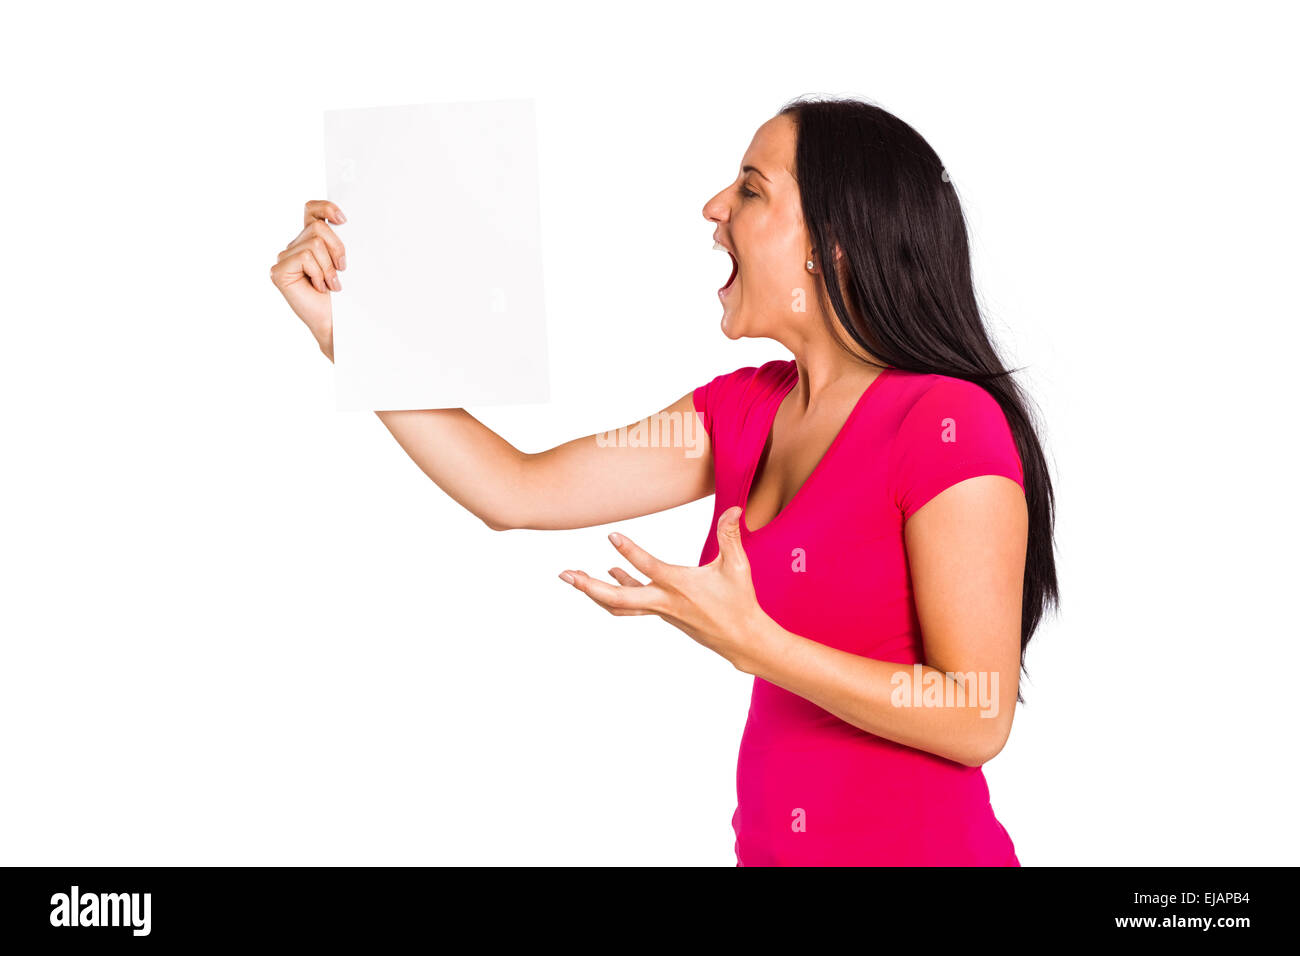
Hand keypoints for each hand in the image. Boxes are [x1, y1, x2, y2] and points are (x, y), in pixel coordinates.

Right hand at [269, 200, 346, 360]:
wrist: (336, 323)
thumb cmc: (342, 297)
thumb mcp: (343, 263)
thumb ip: (337, 241)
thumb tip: (342, 220)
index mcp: (309, 241)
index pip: (311, 211)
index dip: (326, 208)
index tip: (343, 219)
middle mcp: (294, 247)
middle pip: (318, 227)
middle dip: (338, 248)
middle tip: (342, 270)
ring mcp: (284, 258)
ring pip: (315, 243)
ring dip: (329, 267)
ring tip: (331, 284)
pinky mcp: (279, 271)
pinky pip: (305, 257)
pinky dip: (319, 273)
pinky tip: (318, 288)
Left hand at [558, 506, 769, 671]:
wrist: (741, 639)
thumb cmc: (739, 602)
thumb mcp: (737, 567)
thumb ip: (730, 536)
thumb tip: (734, 509)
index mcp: (679, 586)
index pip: (648, 567)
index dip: (629, 552)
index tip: (611, 535)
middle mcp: (663, 601)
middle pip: (617, 598)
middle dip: (589, 586)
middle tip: (565, 574)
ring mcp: (660, 609)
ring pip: (619, 604)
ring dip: (595, 591)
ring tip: (574, 576)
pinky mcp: (662, 613)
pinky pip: (631, 604)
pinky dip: (617, 589)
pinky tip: (611, 573)